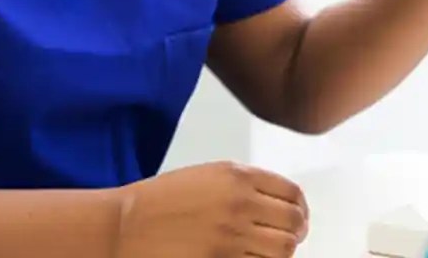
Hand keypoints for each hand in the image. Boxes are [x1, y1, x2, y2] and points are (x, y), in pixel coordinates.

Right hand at [115, 161, 308, 257]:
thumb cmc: (162, 200)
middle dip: (296, 232)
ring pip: (283, 249)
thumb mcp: (206, 176)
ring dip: (282, 252)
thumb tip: (277, 203)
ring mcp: (231, 235)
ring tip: (270, 253)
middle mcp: (240, 203)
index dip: (300, 208)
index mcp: (236, 176)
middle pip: (293, 222)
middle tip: (290, 238)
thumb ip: (243, 184)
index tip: (298, 217)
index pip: (291, 192)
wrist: (127, 226)